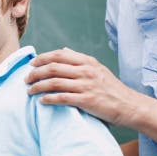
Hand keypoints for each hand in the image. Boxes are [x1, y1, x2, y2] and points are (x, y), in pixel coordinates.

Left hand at [25, 47, 147, 127]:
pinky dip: (49, 99)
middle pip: (53, 68)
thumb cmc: (112, 89)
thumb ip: (80, 59)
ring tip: (29, 91)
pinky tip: (42, 101)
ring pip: (54, 82)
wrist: (130, 106)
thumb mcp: (98, 68)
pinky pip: (62, 98)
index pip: (59, 55)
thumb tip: (63, 49)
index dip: (42, 58)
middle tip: (26, 79)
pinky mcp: (87, 100)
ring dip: (38, 86)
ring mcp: (86, 85)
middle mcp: (86, 71)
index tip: (32, 63)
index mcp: (88, 61)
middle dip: (36, 73)